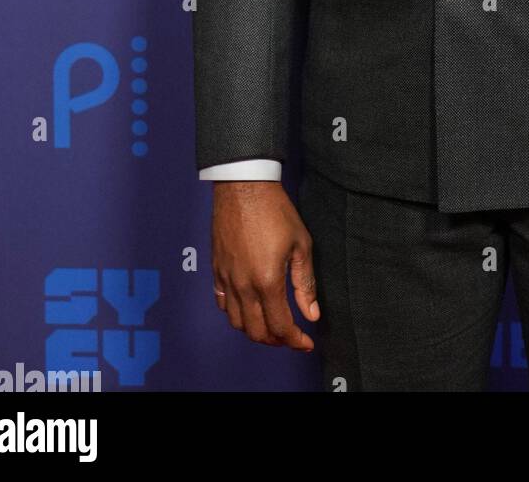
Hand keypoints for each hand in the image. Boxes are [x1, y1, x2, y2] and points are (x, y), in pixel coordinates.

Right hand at [210, 181, 319, 350]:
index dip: (295, 340)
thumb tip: (312, 312)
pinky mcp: (216, 270)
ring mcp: (227, 279)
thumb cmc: (274, 210)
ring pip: (237, 322)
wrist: (244, 186)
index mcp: (267, 280)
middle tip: (291, 337)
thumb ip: (306, 283)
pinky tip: (248, 308)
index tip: (306, 342)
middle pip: (257, 331)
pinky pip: (222, 303)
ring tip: (272, 325)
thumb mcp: (301, 244)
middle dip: (276, 340)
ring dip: (255, 330)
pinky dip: (236, 314)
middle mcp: (243, 285)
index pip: (280, 326)